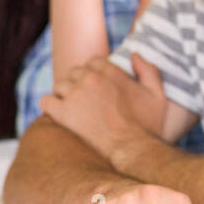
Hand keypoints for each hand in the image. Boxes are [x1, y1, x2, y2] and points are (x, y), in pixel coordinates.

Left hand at [40, 56, 164, 158]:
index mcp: (111, 71)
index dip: (95, 73)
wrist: (133, 148)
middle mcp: (91, 78)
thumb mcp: (157, 94)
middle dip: (79, 83)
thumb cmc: (148, 125)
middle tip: (85, 101)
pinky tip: (59, 116)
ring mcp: (75, 94)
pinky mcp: (63, 112)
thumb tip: (134, 55)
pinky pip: (46, 102)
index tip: (98, 86)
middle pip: (75, 72)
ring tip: (73, 109)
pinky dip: (50, 107)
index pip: (93, 62)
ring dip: (65, 95)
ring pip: (59, 86)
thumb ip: (149, 70)